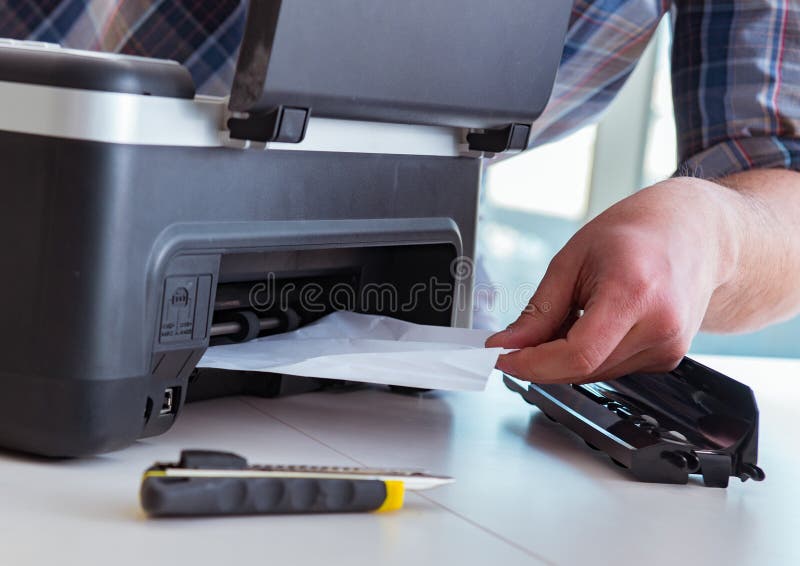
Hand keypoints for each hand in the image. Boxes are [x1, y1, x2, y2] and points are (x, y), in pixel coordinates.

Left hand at [486, 177, 739, 382]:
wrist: (695, 233)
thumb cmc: (636, 234)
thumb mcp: (573, 259)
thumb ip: (539, 310)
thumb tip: (508, 344)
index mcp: (634, 292)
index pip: (578, 354)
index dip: (533, 364)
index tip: (503, 357)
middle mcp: (660, 326)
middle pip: (583, 369)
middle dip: (541, 361)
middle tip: (517, 341)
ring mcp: (669, 347)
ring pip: (595, 374)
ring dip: (565, 358)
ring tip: (566, 316)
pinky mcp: (669, 358)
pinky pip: (613, 368)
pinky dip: (589, 355)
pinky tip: (591, 324)